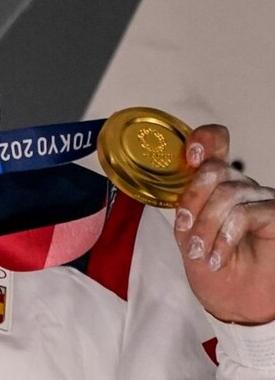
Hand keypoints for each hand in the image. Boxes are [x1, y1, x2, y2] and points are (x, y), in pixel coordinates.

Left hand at [175, 124, 274, 323]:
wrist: (234, 302)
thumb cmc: (212, 266)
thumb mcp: (186, 233)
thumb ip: (185, 203)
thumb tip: (182, 182)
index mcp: (215, 184)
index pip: (216, 144)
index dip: (205, 139)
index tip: (190, 154)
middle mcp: (240, 186)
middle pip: (215, 170)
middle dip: (192, 201)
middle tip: (186, 234)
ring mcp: (261, 200)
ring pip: (227, 194)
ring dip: (206, 227)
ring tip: (200, 254)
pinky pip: (245, 214)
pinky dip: (224, 237)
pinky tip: (218, 256)